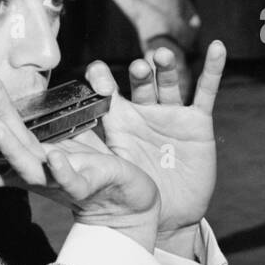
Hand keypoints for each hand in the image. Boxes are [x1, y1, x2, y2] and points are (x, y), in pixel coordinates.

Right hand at [0, 76, 159, 250]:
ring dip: (11, 147)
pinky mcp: (89, 186)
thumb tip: (9, 91)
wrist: (127, 201)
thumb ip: (32, 121)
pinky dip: (62, 170)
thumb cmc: (86, 168)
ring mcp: (59, 183)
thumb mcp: (53, 141)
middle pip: (2, 157)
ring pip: (29, 168)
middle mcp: (36, 176)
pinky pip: (72, 181)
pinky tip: (54, 155)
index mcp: (25, 165)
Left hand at [83, 40, 226, 242]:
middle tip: (137, 68)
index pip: (107, 90)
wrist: (165, 217)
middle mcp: (143, 111)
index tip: (99, 79)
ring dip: (167, 67)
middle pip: (140, 82)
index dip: (102, 80)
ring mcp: (171, 114)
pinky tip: (218, 48)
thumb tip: (45, 160)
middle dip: (139, 73)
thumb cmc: (127, 195)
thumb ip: (72, 171)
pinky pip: (206, 91)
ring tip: (161, 57)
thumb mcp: (98, 180)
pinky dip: (214, 69)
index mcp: (117, 120)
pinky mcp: (197, 123)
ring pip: (169, 82)